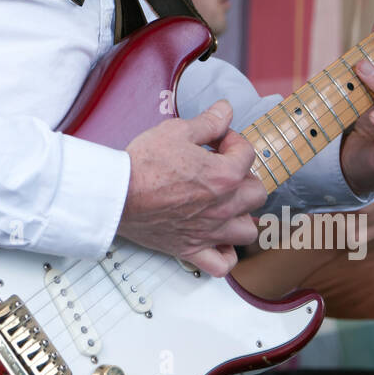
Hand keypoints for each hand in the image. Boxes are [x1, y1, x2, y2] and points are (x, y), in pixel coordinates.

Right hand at [117, 99, 266, 276]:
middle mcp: (224, 206)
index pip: (246, 153)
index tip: (216, 139)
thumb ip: (208, 122)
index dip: (232, 140)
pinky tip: (218, 241)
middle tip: (222, 170)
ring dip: (242, 216)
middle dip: (244, 176)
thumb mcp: (176, 131)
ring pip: (248, 231)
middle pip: (256, 193)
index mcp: (225, 175)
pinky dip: (226, 255)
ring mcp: (210, 231)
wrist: (116, 194)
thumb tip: (226, 110)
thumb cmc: (143, 163)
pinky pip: (223, 263)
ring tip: (225, 205)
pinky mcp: (192, 249)